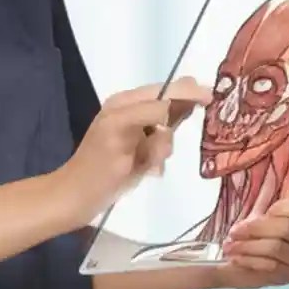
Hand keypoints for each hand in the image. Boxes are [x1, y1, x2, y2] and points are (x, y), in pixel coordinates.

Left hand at [54, 77, 210, 228]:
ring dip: (161, 149)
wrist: (77, 198)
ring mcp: (137, 133)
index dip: (188, 92)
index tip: (211, 97)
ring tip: (147, 164)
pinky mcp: (140, 152)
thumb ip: (149, 112)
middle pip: (170, 110)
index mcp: (126, 101)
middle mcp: (133, 112)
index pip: (166, 89)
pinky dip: (157, 160)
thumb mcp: (120, 130)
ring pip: (168, 133)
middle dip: (170, 130)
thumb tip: (174, 107)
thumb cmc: (97, 166)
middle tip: (163, 147)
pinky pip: (161, 150)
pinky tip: (147, 171)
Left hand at [210, 167, 288, 288]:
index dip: (282, 208)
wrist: (238, 251)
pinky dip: (249, 260)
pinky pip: (270, 266)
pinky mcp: (288, 276)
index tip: (264, 210)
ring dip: (248, 246)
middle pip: (287, 228)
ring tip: (230, 244)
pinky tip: (236, 257)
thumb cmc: (254, 223)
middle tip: (234, 230)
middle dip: (256, 228)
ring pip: (276, 248)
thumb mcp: (267, 198)